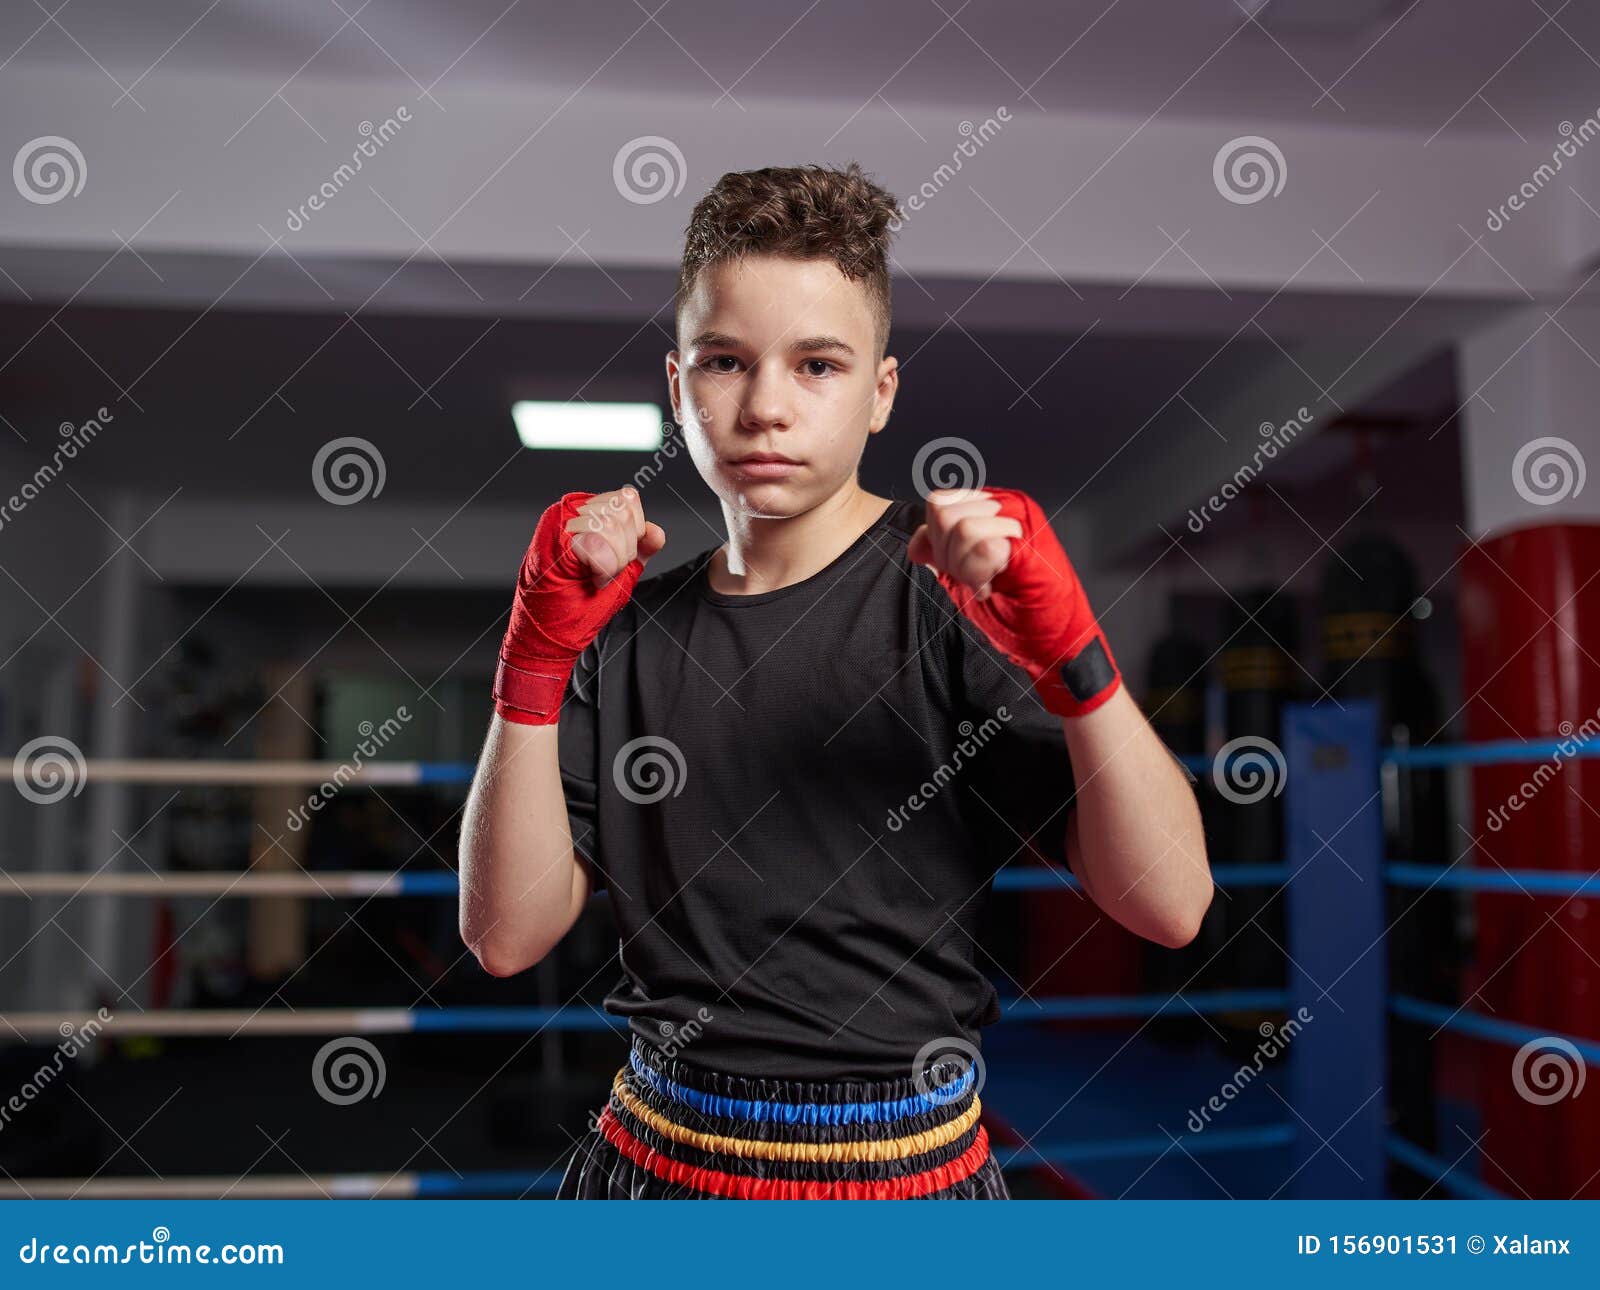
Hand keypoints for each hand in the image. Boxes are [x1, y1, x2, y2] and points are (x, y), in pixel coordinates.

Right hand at [493, 486, 666, 724]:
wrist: (552, 634)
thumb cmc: (579, 606)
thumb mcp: (620, 573)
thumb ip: (640, 549)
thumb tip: (656, 532)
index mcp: (586, 512)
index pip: (628, 499)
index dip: (633, 533)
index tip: (613, 560)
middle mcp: (570, 511)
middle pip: (624, 511)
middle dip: (624, 551)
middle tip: (603, 573)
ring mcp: (558, 522)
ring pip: (612, 525)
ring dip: (612, 562)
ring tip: (593, 577)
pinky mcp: (553, 539)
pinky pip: (598, 542)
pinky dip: (603, 567)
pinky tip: (591, 579)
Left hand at [909, 486, 1120, 717]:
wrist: (1052, 633)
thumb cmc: (1016, 604)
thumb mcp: (967, 573)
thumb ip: (942, 553)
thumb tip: (916, 547)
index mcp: (993, 507)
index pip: (941, 501)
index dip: (937, 537)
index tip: (956, 564)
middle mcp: (1008, 507)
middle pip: (944, 512)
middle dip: (947, 553)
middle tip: (971, 575)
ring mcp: (1021, 523)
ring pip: (964, 529)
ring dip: (964, 567)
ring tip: (984, 582)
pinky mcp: (1029, 545)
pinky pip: (985, 548)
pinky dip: (978, 576)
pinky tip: (990, 589)